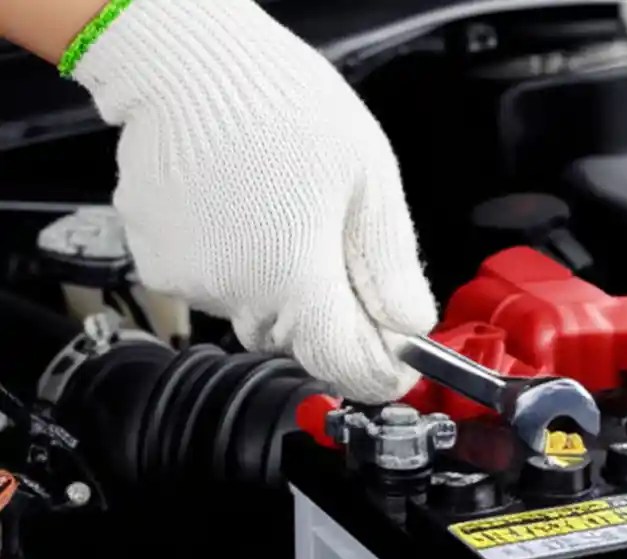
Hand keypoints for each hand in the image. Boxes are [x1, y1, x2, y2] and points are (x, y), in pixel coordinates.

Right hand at [68, 0, 435, 401]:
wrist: (187, 63)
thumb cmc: (279, 106)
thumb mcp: (370, 182)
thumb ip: (390, 267)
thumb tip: (411, 326)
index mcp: (295, 280)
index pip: (347, 365)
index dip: (381, 370)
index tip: (399, 361)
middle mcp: (236, 292)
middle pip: (302, 341)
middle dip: (332, 315)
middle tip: (345, 253)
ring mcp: (190, 280)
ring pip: (258, 312)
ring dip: (283, 284)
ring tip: (289, 213)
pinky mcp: (158, 262)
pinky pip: (216, 285)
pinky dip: (239, 262)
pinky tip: (248, 211)